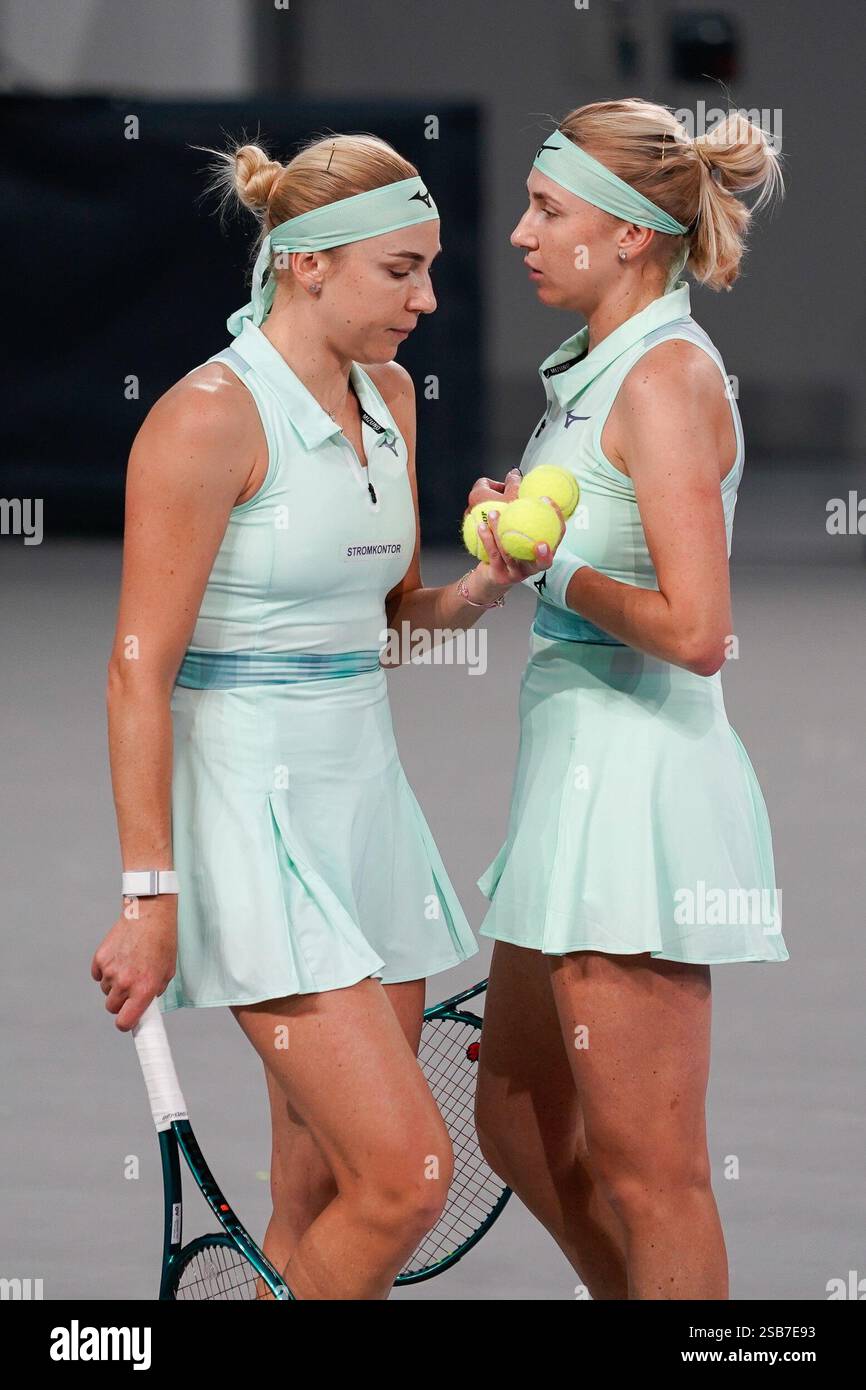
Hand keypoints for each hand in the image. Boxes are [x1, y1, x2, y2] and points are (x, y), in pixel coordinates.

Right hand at [91, 896, 177, 1031]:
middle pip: (112, 1008)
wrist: (150, 914)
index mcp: (144, 989)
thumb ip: (154, 992)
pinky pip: (97, 975)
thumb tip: (143, 1006)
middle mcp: (125, 982)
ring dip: (114, 984)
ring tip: (128, 965)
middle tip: (130, 990)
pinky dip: (104, 971)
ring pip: (105, 990)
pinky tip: (118, 958)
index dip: (125, 1023)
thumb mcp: (167, 971)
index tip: (127, 1021)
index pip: (125, 1021)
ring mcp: (110, 970)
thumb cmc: (162, 942)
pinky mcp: (100, 958)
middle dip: (120, 1003)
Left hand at [464, 468, 565, 590]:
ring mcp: (517, 573)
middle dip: (544, 553)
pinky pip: (493, 555)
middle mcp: (534, 566)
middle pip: (544, 562)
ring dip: (500, 533)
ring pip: (510, 555)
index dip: (557, 519)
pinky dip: (487, 539)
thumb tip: (515, 475)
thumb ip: (521, 508)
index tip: (547, 500)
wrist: (490, 576)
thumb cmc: (507, 547)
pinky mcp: (500, 575)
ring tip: (494, 514)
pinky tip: (481, 526)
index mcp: (543, 552)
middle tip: (540, 542)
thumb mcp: (517, 527)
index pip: (557, 536)